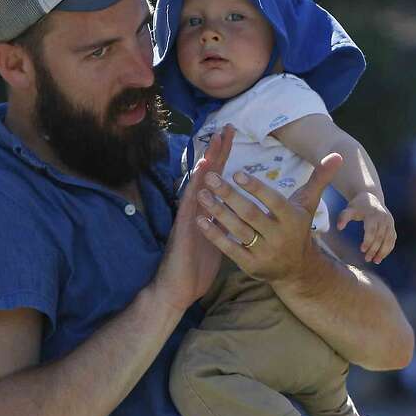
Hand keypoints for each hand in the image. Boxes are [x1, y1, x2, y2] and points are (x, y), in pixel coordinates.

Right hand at [151, 126, 234, 312]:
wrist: (178, 289)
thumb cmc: (197, 267)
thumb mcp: (217, 240)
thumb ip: (223, 223)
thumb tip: (237, 214)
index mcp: (207, 210)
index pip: (218, 179)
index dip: (226, 158)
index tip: (234, 137)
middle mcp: (196, 208)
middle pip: (208, 174)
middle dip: (218, 150)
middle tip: (227, 127)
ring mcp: (188, 215)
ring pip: (198, 182)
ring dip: (207, 160)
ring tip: (215, 139)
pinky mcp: (183, 226)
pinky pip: (190, 201)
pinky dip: (195, 184)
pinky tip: (200, 169)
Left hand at [196, 152, 341, 283]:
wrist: (298, 270)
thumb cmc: (298, 229)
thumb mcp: (309, 204)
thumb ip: (319, 179)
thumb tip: (338, 155)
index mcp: (293, 219)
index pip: (273, 201)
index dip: (255, 188)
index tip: (236, 172)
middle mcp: (279, 237)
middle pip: (251, 214)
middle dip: (229, 195)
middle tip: (211, 178)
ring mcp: (264, 253)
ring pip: (238, 230)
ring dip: (218, 211)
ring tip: (202, 194)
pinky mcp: (251, 266)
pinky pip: (230, 249)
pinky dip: (214, 235)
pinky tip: (200, 219)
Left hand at [337, 192, 396, 263]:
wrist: (371, 198)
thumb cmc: (358, 206)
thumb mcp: (349, 209)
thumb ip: (343, 217)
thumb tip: (339, 228)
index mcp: (373, 214)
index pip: (372, 230)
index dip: (368, 241)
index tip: (362, 250)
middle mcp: (384, 218)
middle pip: (380, 237)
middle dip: (374, 249)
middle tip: (367, 259)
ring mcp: (390, 222)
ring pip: (389, 239)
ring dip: (383, 251)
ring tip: (376, 261)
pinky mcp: (392, 226)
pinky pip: (392, 239)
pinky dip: (388, 248)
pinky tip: (382, 256)